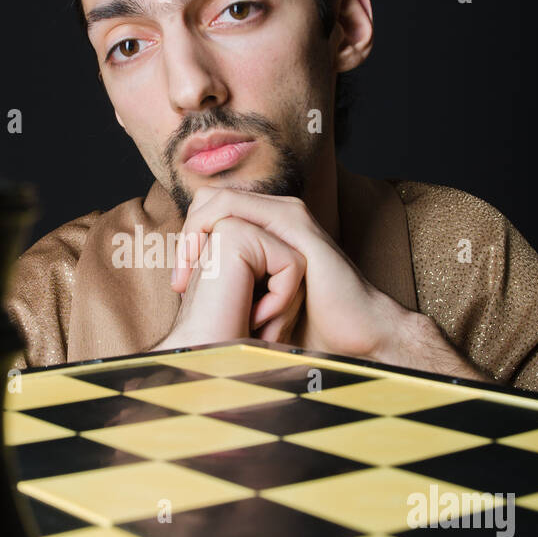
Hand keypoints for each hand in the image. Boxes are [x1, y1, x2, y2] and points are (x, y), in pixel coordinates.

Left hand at [171, 186, 490, 377]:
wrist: (359, 335)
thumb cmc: (311, 327)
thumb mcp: (256, 307)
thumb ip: (228, 289)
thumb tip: (184, 299)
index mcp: (265, 228)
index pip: (206, 211)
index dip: (185, 242)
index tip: (178, 285)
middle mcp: (275, 214)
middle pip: (207, 200)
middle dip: (186, 237)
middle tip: (181, 280)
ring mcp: (287, 215)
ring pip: (216, 200)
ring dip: (197, 238)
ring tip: (193, 278)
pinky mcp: (296, 225)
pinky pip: (237, 214)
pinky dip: (218, 241)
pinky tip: (218, 276)